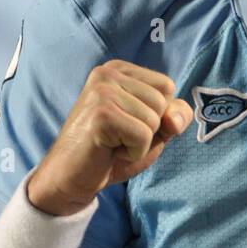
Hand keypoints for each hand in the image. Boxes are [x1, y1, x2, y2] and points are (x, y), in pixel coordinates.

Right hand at [27, 61, 192, 214]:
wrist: (71, 178)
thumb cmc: (111, 152)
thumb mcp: (153, 129)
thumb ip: (174, 116)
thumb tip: (176, 118)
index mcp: (118, 69)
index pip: (166, 85)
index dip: (157, 114)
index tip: (127, 124)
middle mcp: (108, 73)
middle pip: (161, 102)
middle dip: (149, 129)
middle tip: (118, 137)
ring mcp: (102, 92)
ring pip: (154, 120)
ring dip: (140, 143)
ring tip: (113, 143)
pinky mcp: (101, 115)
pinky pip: (143, 136)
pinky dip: (133, 152)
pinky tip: (109, 151)